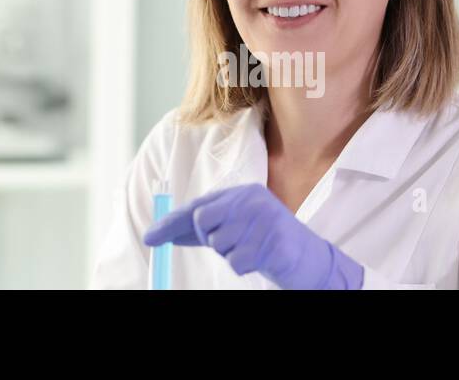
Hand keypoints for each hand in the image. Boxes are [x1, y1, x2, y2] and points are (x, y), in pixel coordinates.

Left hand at [143, 184, 363, 289]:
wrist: (309, 259)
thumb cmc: (265, 243)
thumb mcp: (235, 229)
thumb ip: (204, 228)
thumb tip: (164, 233)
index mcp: (242, 193)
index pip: (197, 206)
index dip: (171, 222)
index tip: (150, 238)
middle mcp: (253, 200)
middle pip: (203, 220)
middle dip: (210, 239)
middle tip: (232, 244)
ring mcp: (265, 220)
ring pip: (220, 244)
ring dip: (231, 255)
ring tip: (251, 250)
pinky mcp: (274, 242)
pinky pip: (237, 262)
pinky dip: (244, 266)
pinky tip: (260, 259)